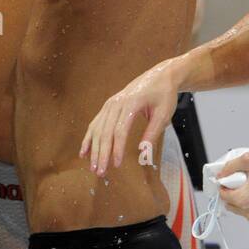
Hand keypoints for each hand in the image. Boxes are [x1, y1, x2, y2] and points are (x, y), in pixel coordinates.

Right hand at [81, 59, 182, 174]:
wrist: (160, 76)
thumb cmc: (164, 95)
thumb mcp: (164, 114)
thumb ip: (152, 133)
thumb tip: (142, 153)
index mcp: (130, 103)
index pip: (119, 130)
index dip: (116, 149)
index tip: (116, 165)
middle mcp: (116, 103)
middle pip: (105, 131)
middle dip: (101, 153)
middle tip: (100, 172)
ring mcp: (110, 103)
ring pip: (98, 129)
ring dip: (93, 149)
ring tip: (93, 167)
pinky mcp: (108, 106)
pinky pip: (96, 123)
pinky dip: (89, 138)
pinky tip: (84, 152)